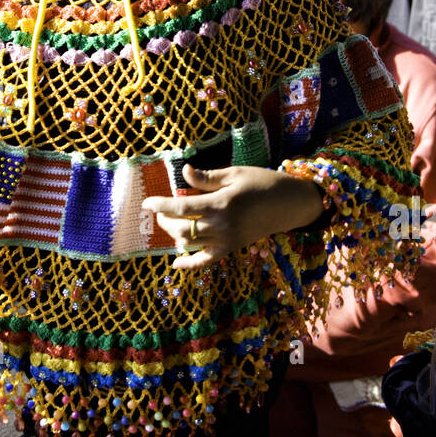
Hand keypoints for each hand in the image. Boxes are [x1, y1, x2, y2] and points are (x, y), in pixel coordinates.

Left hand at [142, 164, 323, 270]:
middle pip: (181, 228)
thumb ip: (207, 177)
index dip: (160, 205)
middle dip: (164, 220)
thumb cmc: (262, 182)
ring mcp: (227, 240)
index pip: (181, 207)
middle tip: (159, 210)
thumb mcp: (234, 173)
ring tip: (170, 223)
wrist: (289, 204)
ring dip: (174, 234)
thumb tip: (183, 172)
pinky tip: (176, 264)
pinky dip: (189, 264)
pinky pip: (206, 261)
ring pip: (190, 243)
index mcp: (221, 203)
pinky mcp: (231, 248)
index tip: (146, 202)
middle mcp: (222, 225)